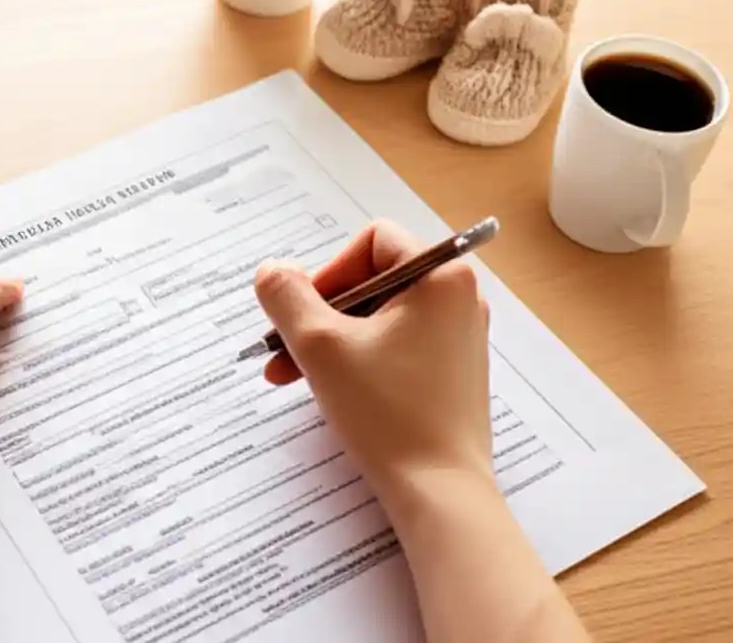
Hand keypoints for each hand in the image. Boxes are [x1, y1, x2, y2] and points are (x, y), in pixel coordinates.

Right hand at [253, 221, 490, 503]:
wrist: (439, 489)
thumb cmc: (385, 413)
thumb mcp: (319, 346)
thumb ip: (286, 296)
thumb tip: (272, 270)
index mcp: (441, 277)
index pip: (371, 242)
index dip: (327, 272)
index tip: (302, 315)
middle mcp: (460, 298)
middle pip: (372, 280)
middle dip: (319, 314)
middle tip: (283, 349)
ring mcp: (460, 336)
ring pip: (379, 317)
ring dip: (331, 340)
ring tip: (292, 375)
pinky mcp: (453, 371)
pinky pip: (396, 345)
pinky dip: (359, 359)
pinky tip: (328, 388)